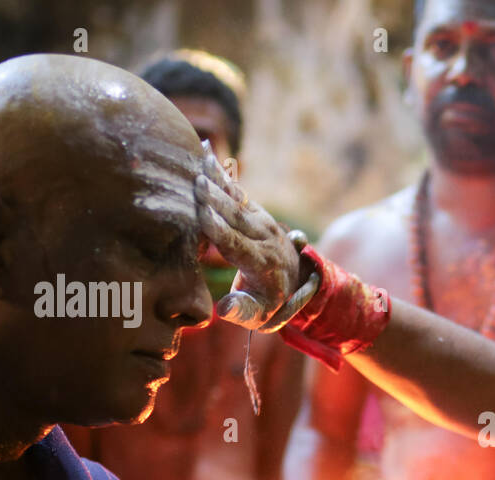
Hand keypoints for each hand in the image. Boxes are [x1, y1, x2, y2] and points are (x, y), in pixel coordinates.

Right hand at [194, 144, 300, 329]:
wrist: (296, 279)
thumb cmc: (269, 301)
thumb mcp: (259, 314)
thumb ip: (242, 311)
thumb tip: (223, 308)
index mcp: (262, 262)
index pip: (237, 244)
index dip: (220, 229)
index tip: (203, 213)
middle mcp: (264, 237)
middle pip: (237, 217)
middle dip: (217, 200)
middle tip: (198, 182)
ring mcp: (261, 221)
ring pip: (237, 199)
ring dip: (218, 179)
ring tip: (200, 157)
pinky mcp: (255, 210)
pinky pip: (237, 189)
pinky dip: (221, 171)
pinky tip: (205, 149)